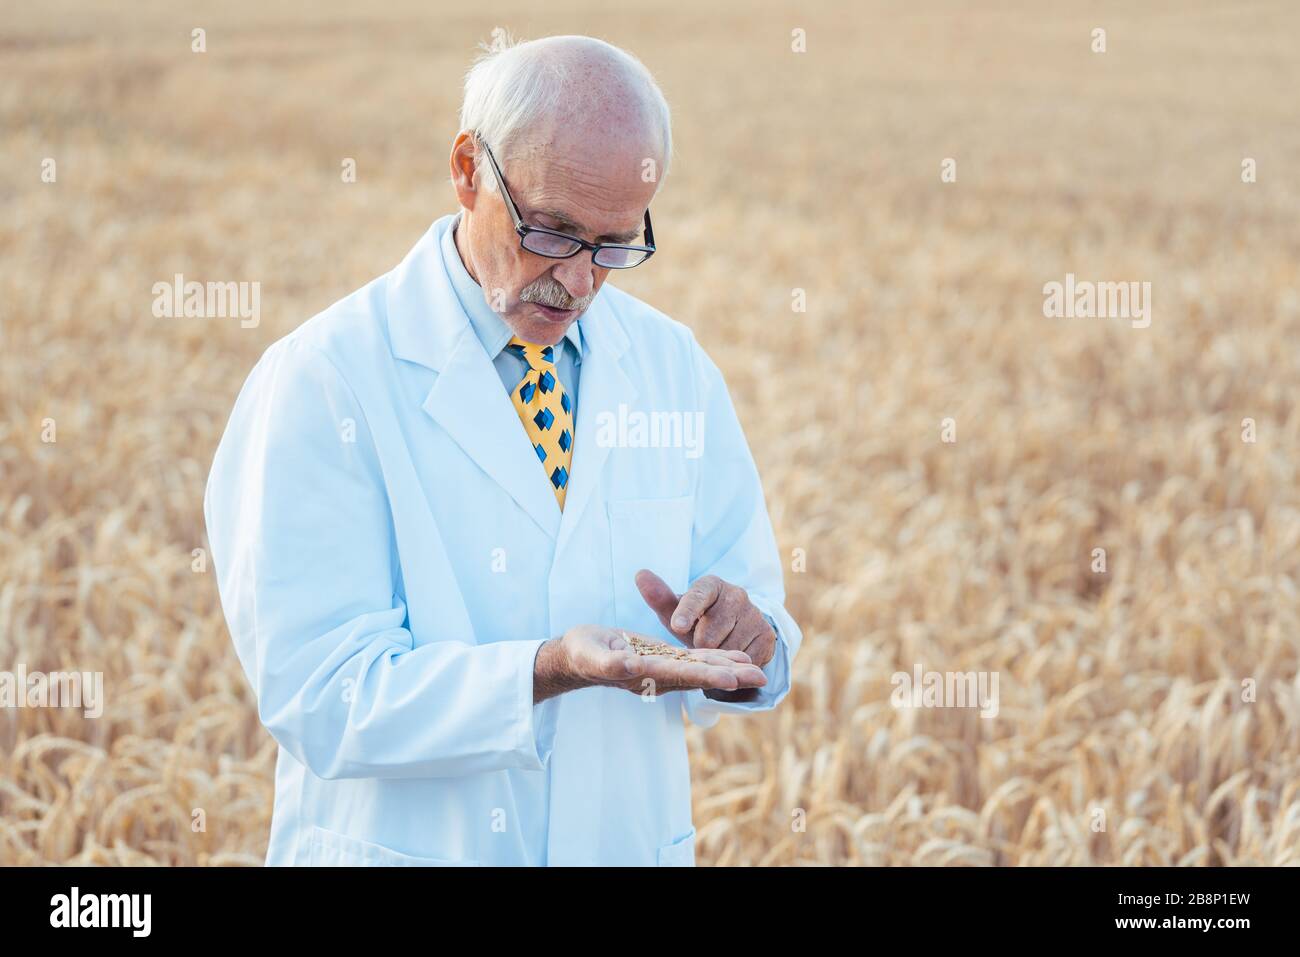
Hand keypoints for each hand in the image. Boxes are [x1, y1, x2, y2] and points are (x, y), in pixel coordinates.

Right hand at [555, 624, 766, 697]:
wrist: (578, 655)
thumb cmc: (582, 653)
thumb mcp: (591, 654)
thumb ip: (609, 661)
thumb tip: (629, 665)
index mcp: (644, 675)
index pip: (681, 675)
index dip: (707, 675)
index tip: (732, 679)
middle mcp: (659, 677)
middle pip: (701, 675)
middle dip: (731, 675)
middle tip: (762, 677)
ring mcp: (664, 669)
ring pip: (703, 668)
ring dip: (731, 669)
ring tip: (760, 670)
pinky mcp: (665, 659)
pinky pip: (695, 660)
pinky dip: (717, 659)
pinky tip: (736, 659)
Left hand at [635, 570, 777, 667]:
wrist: (732, 631)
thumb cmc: (697, 620)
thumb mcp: (676, 611)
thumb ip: (659, 597)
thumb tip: (640, 574)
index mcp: (711, 585)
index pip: (698, 595)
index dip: (688, 611)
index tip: (677, 625)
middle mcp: (736, 594)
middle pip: (710, 633)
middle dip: (700, 645)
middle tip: (700, 641)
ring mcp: (754, 614)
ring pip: (728, 649)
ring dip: (718, 656)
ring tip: (717, 646)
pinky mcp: (766, 634)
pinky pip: (745, 659)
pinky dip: (735, 663)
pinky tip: (732, 654)